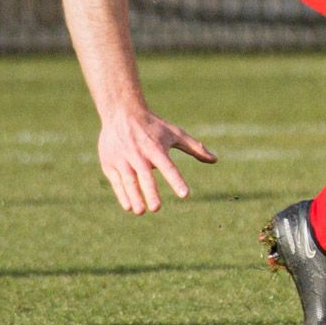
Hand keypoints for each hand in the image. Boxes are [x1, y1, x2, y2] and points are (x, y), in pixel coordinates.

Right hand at [97, 108, 216, 214]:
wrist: (121, 113)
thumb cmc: (153, 126)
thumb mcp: (175, 134)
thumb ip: (194, 148)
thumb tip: (215, 160)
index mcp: (156, 148)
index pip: (168, 167)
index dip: (176, 180)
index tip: (185, 195)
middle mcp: (139, 154)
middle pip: (145, 176)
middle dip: (150, 192)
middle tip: (157, 208)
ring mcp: (122, 159)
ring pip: (128, 180)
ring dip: (134, 196)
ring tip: (141, 211)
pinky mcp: (110, 163)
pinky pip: (117, 181)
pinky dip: (122, 194)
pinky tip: (129, 206)